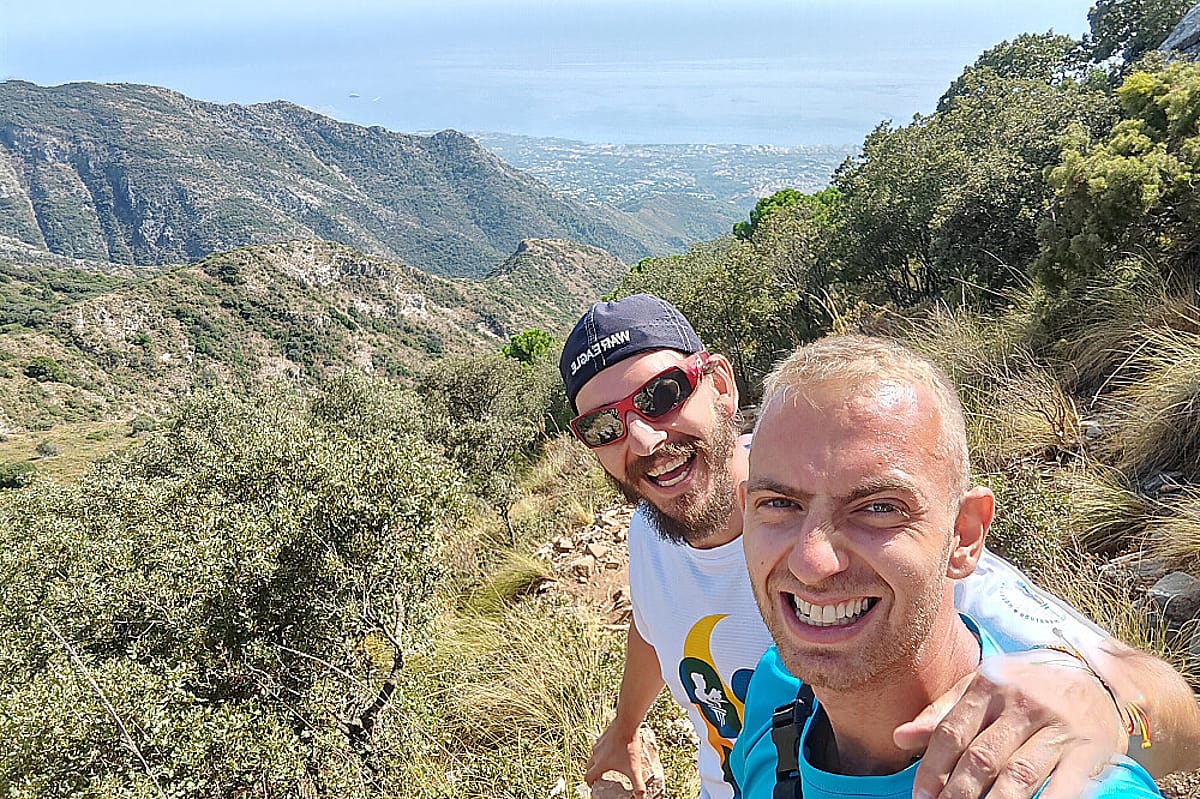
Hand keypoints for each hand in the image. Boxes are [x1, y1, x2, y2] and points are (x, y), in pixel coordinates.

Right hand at [585, 720, 645, 795]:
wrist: (627, 724)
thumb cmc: (628, 747)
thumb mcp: (634, 768)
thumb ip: (638, 785)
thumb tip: (641, 797)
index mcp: (600, 764)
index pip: (588, 777)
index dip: (590, 783)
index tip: (594, 786)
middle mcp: (596, 754)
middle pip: (588, 766)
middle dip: (592, 772)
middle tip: (599, 777)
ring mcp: (599, 743)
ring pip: (593, 755)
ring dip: (597, 761)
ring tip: (607, 764)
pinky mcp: (604, 736)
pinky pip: (599, 746)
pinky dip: (603, 751)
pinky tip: (613, 750)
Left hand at [893, 649, 1127, 798]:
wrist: (1100, 675)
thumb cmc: (1029, 683)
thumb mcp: (983, 684)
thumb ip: (943, 711)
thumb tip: (900, 737)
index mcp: (990, 684)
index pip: (952, 731)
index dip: (932, 768)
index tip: (920, 796)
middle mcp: (1023, 703)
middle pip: (981, 758)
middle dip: (956, 793)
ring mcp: (1058, 727)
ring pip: (1016, 776)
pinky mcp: (1089, 750)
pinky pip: (1061, 787)